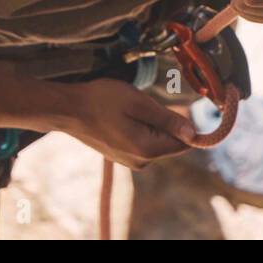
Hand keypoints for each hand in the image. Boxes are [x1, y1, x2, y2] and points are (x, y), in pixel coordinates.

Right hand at [61, 78, 195, 169]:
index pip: (184, 143)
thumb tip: (194, 134)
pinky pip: (142, 141)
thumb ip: (168, 120)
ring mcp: (130, 160)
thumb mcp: (140, 103)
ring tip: (130, 107)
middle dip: (166, 121)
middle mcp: (141, 162)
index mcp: (148, 150)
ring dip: (152, 122)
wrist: (68, 109)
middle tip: (145, 101)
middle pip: (170, 142)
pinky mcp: (122, 155)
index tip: (182, 106)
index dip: (189, 125)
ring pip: (156, 140)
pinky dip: (140, 126)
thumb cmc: (102, 100)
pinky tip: (123, 115)